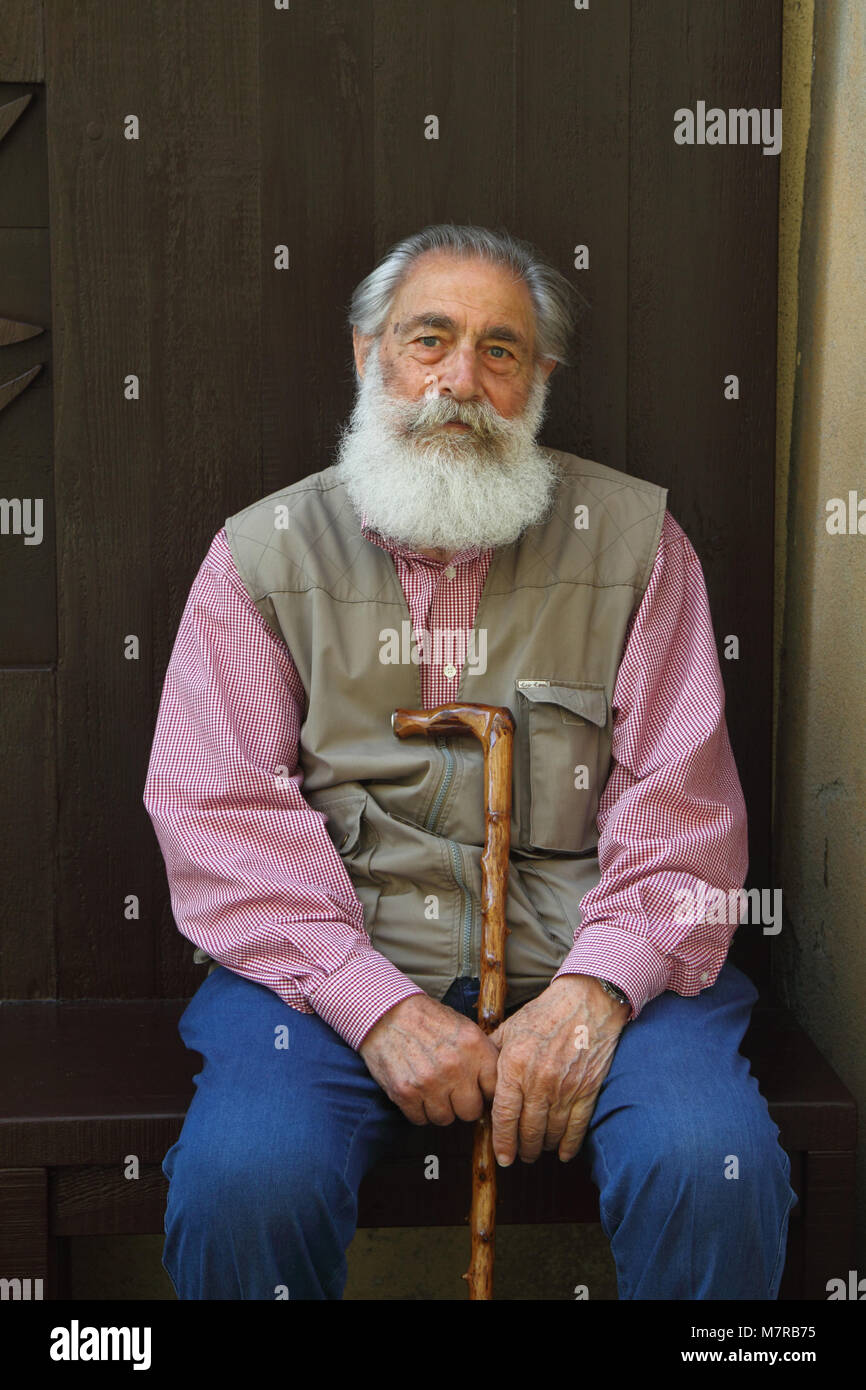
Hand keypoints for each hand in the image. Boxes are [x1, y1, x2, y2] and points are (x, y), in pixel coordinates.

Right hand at [359, 992, 499, 1126]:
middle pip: (471, 1111)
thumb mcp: (464, 1028)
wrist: (386, 1012)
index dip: (485, 1092)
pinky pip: (420, 1119)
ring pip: (445, 1119)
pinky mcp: (405, 1092)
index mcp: (474, 1047)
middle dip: (462, 1104)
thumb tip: (498, 1086)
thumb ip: (482, 1056)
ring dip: (439, 1108)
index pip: (494, 1090)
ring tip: (432, 1088)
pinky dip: (418, 1110)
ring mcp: (429, 1082)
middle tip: (452, 1091)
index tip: (477, 1090)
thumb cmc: (428, 1020)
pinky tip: (416, 1090)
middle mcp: (455, 1066)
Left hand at [487, 974, 628, 1164]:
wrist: (586, 1001)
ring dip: (544, 1147)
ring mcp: (565, 1088)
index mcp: (515, 1066)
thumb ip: (493, 1054)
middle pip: (528, 1130)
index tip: (502, 1157)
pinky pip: (577, 1127)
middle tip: (520, 1156)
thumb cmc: (545, 1013)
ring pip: (551, 1132)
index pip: (504, 1116)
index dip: (503, 1141)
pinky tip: (563, 1152)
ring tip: (539, 1151)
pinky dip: (570, 1144)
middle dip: (523, 1149)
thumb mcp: (510, 1028)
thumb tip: (478, 1074)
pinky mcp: (587, 1090)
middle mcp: (539, 1081)